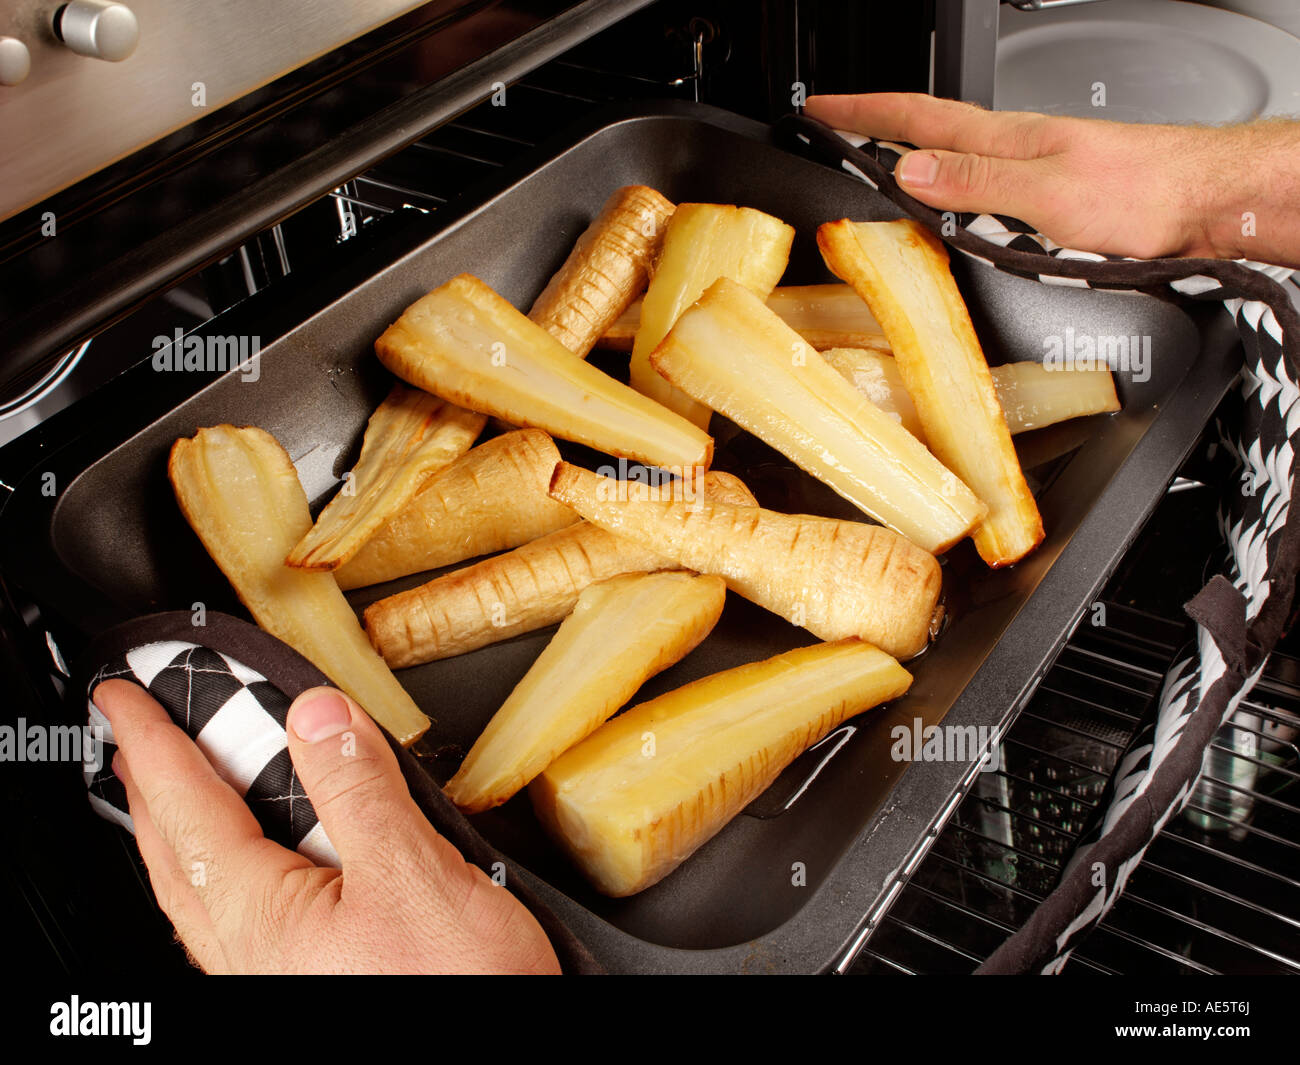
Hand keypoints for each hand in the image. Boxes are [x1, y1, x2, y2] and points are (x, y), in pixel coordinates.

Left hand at [94, 679, 560, 973]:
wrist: (493, 1064)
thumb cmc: (455, 992)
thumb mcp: (414, 876)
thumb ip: (359, 791)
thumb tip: (316, 718)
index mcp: (264, 914)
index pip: (186, 808)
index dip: (152, 745)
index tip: (123, 701)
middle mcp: (252, 952)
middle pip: (174, 857)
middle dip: (148, 791)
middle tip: (132, 741)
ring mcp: (275, 976)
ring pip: (199, 893)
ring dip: (179, 834)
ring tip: (176, 799)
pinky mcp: (308, 985)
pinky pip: (234, 919)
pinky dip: (220, 874)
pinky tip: (252, 878)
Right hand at [805, 92, 1299, 266]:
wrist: (1208, 201)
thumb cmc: (1143, 191)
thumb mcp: (1046, 192)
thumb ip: (975, 182)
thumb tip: (908, 171)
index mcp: (1002, 140)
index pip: (914, 118)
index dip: (861, 113)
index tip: (819, 108)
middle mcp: (1013, 149)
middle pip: (926, 135)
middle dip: (873, 131)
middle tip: (833, 132)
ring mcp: (1031, 169)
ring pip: (953, 161)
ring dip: (910, 161)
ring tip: (875, 166)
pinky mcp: (1050, 195)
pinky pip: (981, 187)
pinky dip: (949, 190)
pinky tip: (950, 206)